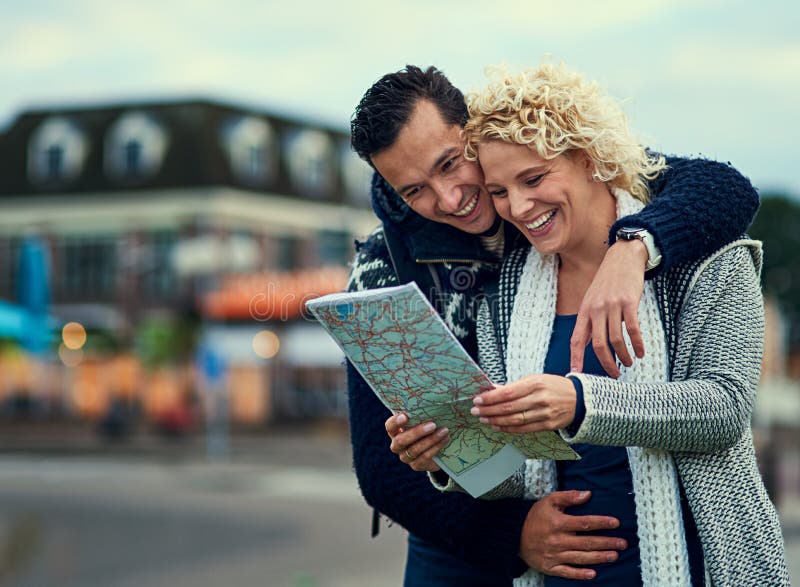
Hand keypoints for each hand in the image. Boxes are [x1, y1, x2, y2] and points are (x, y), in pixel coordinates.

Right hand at [385, 413, 449, 471]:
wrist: (436, 448)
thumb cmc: (427, 427)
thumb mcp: (422, 419)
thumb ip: (421, 412)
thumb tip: (434, 396)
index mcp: (395, 431)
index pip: (389, 426)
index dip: (395, 422)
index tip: (405, 416)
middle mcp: (397, 445)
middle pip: (401, 441)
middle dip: (417, 432)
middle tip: (432, 425)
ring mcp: (405, 457)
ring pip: (414, 450)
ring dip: (431, 440)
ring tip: (444, 431)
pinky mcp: (416, 465)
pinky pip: (424, 457)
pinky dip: (436, 447)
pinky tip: (445, 439)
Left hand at [471, 374, 575, 432]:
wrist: (580, 399)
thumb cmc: (554, 386)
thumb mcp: (536, 379)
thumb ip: (514, 386)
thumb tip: (492, 389)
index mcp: (536, 383)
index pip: (508, 392)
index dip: (491, 397)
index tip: (478, 399)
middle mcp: (540, 399)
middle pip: (509, 407)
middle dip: (489, 410)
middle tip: (475, 411)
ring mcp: (545, 413)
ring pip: (515, 420)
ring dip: (496, 421)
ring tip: (483, 419)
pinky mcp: (548, 426)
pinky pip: (524, 429)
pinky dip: (508, 428)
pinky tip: (498, 426)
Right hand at [519, 490, 626, 579]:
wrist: (514, 536)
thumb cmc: (535, 517)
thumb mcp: (549, 501)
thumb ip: (568, 496)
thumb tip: (588, 494)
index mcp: (559, 523)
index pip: (584, 523)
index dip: (601, 523)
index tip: (616, 523)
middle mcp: (558, 540)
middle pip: (587, 542)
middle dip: (607, 542)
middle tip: (623, 543)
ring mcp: (555, 555)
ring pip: (581, 557)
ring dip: (599, 557)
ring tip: (614, 556)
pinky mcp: (551, 567)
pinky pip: (568, 572)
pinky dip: (580, 574)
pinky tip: (593, 573)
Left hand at [570, 238, 646, 377]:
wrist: (622, 257)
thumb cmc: (608, 281)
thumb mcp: (593, 299)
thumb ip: (592, 320)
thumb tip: (592, 345)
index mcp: (585, 311)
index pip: (577, 339)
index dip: (576, 358)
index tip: (575, 374)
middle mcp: (596, 309)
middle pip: (598, 345)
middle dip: (606, 364)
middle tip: (614, 374)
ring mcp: (612, 306)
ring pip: (616, 340)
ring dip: (623, 356)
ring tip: (628, 363)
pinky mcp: (628, 302)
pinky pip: (632, 329)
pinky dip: (636, 344)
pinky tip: (640, 352)